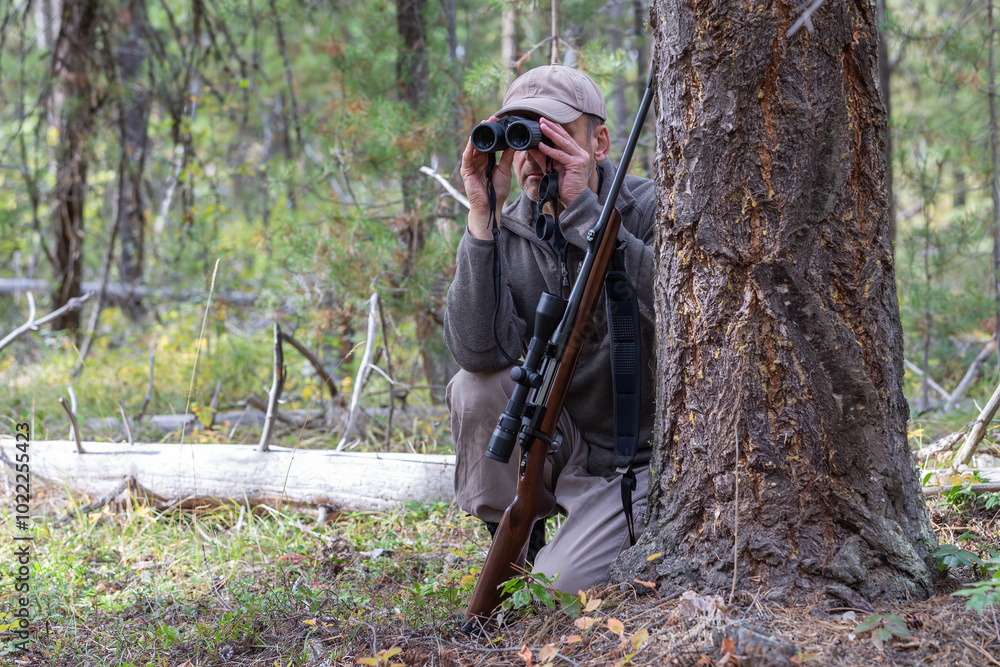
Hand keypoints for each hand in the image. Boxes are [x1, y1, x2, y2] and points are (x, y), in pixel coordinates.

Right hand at [461, 116, 514, 239]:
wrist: (491, 206)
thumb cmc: (497, 191)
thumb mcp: (504, 170)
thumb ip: (507, 157)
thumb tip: (514, 144)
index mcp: (488, 160)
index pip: (490, 142)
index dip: (494, 132)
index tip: (500, 121)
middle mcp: (479, 160)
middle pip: (481, 141)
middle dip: (486, 129)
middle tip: (492, 117)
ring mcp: (471, 164)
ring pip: (473, 146)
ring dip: (478, 134)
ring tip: (484, 123)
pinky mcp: (466, 170)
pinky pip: (467, 156)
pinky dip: (470, 147)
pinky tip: (473, 138)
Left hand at [534, 118, 592, 208]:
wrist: (574, 199)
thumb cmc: (565, 186)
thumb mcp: (551, 169)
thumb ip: (543, 158)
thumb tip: (532, 148)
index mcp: (575, 153)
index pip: (564, 138)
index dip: (554, 129)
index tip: (543, 122)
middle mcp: (579, 153)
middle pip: (564, 136)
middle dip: (552, 127)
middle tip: (541, 119)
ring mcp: (580, 158)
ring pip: (563, 143)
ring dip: (551, 134)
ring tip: (541, 126)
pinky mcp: (576, 164)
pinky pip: (561, 155)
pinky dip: (550, 150)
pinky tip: (541, 146)